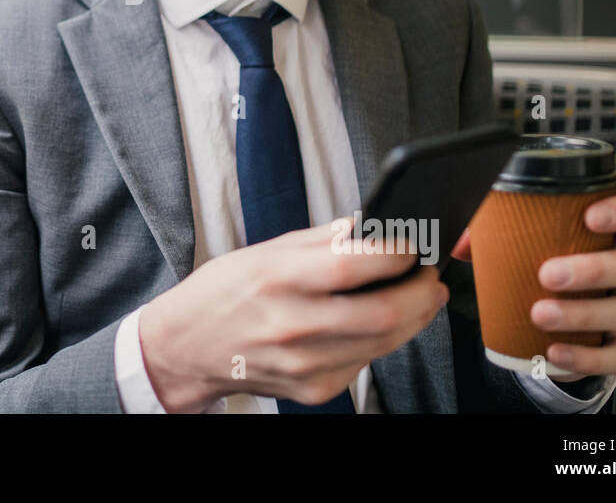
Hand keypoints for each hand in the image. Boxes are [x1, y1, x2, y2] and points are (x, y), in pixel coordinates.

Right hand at [137, 217, 449, 412]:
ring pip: (386, 342)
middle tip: (430, 273)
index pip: (354, 264)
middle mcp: (292, 325)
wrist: (185, 349)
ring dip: (415, 315)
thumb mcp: (262, 252)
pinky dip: (381, 340)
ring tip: (420, 294)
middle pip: (385, 312)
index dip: (398, 252)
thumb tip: (372, 226)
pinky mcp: (314, 390)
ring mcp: (305, 364)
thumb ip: (321, 240)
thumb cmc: (221, 294)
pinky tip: (376, 323)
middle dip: (422, 290)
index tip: (414, 242)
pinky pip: (366, 362)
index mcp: (277, 279)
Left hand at [451, 192, 615, 378]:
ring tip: (540, 314)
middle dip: (593, 269)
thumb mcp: (519, 241)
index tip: (591, 216)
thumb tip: (457, 243)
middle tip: (547, 274)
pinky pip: (615, 356)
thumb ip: (490, 231)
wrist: (548, 318)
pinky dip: (586, 356)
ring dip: (582, 314)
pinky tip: (554, 352)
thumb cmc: (537, 265)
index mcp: (609, 236)